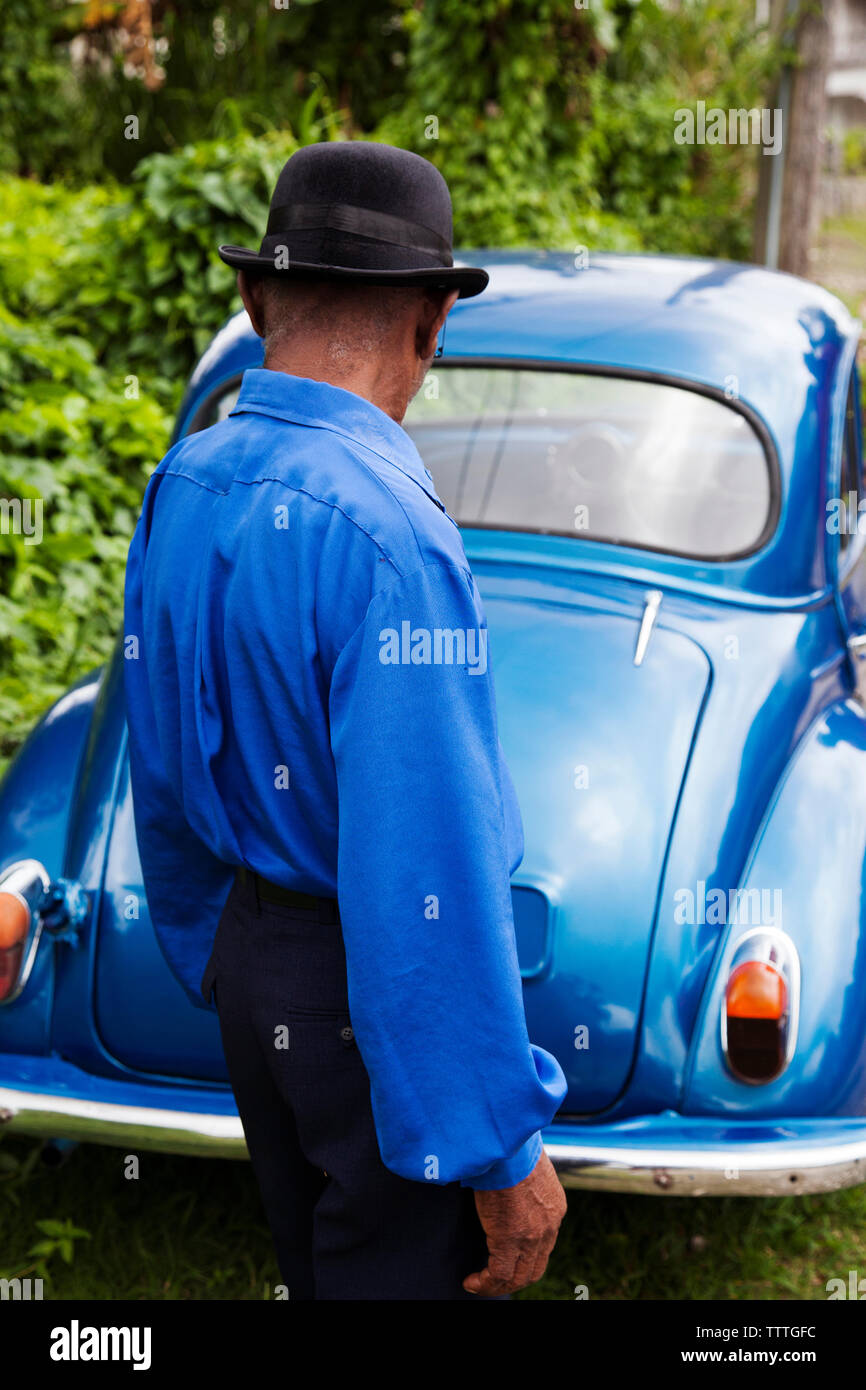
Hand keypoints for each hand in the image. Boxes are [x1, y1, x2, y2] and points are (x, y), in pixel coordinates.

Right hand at [463, 1150, 566, 1296]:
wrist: (505, 1143)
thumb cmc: (510, 1147)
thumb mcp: (526, 1168)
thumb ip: (522, 1186)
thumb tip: (506, 1189)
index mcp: (554, 1208)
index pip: (544, 1246)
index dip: (524, 1258)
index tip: (504, 1258)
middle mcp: (549, 1227)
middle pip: (534, 1269)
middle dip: (513, 1278)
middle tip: (491, 1279)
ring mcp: (532, 1237)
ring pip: (518, 1277)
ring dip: (497, 1285)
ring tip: (478, 1284)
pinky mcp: (511, 1240)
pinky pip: (499, 1274)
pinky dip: (485, 1283)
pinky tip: (471, 1281)